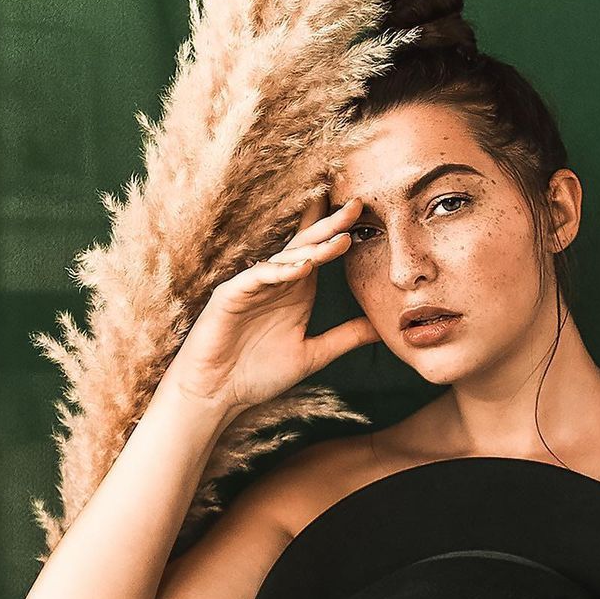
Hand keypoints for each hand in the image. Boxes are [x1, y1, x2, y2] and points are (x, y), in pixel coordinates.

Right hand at [164, 192, 378, 413]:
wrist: (217, 394)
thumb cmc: (257, 374)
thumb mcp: (312, 355)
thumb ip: (345, 338)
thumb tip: (381, 327)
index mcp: (296, 290)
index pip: (319, 253)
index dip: (339, 232)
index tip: (365, 214)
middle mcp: (276, 282)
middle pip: (306, 245)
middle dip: (330, 225)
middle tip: (355, 204)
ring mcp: (252, 286)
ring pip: (285, 258)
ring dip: (312, 249)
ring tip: (339, 239)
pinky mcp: (230, 296)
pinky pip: (257, 278)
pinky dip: (279, 272)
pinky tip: (301, 268)